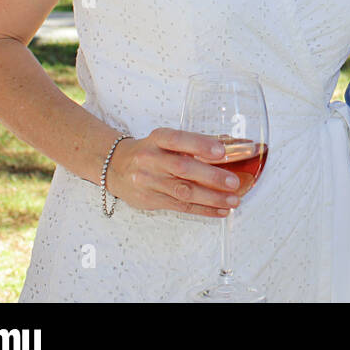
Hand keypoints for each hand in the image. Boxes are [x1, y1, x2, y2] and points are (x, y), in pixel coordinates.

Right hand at [106, 128, 242, 217]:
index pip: (178, 140)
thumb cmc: (151, 151)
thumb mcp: (165, 140)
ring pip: (183, 191)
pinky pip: (180, 206)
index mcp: (157, 139)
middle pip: (182, 169)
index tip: (221, 151)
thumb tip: (229, 147)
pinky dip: (203, 209)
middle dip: (211, 177)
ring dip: (212, 198)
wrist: (115, 167)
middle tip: (234, 182)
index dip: (200, 145)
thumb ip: (192, 144)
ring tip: (233, 200)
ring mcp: (148, 182)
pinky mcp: (150, 200)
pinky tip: (221, 210)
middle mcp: (150, 160)